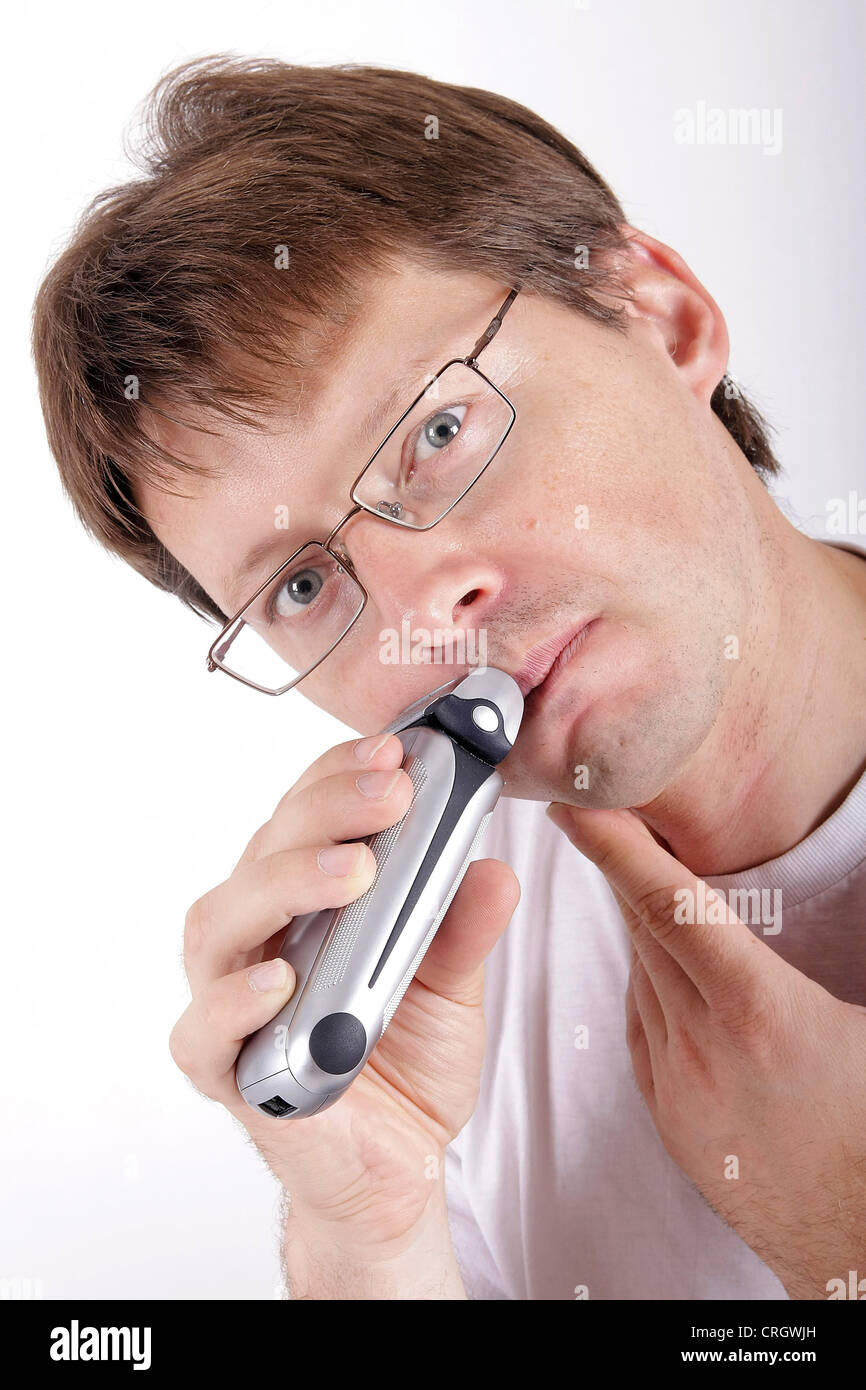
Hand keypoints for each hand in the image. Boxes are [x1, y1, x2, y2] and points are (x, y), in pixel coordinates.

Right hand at [168, 731, 519, 1266]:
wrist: (394, 1170)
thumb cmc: (404, 1066)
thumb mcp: (453, 988)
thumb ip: (463, 930)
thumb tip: (493, 870)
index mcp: (304, 902)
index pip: (305, 816)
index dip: (340, 775)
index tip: (395, 751)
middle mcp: (259, 938)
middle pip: (264, 853)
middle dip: (326, 811)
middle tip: (390, 792)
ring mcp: (235, 1003)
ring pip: (220, 923)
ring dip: (285, 883)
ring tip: (354, 871)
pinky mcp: (229, 1073)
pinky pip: (203, 1032)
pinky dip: (234, 1001)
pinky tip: (281, 979)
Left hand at [547, 802, 865, 1300]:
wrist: (857, 1245)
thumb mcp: (863, 1024)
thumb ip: (843, 945)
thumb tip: (850, 895)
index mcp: (760, 1012)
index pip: (672, 908)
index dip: (620, 849)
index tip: (578, 806)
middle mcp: (705, 1046)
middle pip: (645, 931)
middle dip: (625, 868)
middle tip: (612, 813)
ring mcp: (678, 1085)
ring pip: (642, 977)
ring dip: (639, 925)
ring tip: (644, 882)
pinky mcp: (668, 1117)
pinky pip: (642, 1027)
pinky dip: (647, 985)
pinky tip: (664, 967)